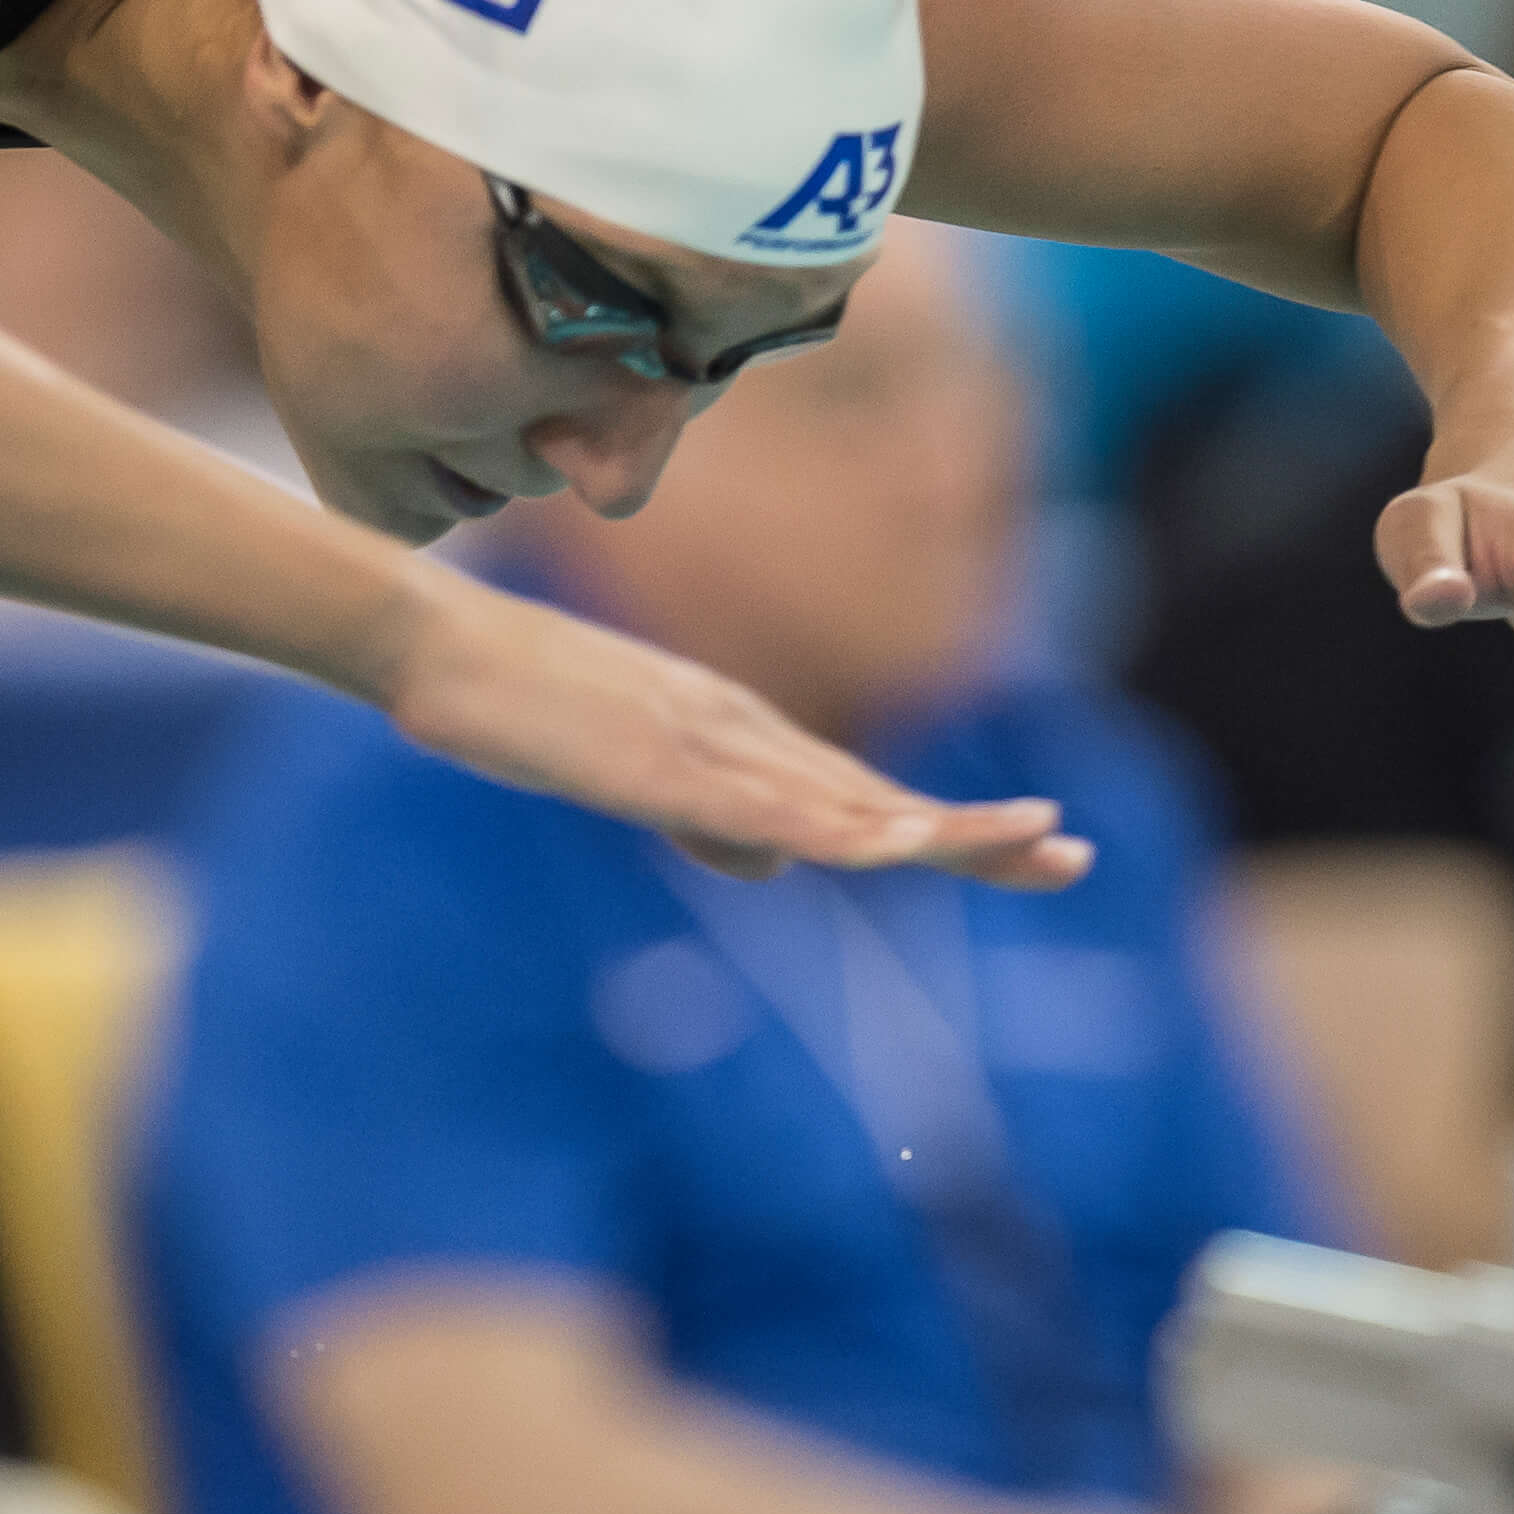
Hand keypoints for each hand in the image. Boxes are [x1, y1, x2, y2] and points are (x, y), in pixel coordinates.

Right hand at [383, 571, 1092, 886]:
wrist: (434, 642)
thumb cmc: (513, 704)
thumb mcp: (624, 773)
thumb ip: (704, 817)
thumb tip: (777, 870)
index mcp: (735, 739)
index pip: (864, 797)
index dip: (952, 830)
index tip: (1039, 850)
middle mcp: (740, 731)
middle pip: (878, 796)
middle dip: (979, 832)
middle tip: (1080, 856)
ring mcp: (702, 742)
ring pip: (841, 798)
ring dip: (939, 825)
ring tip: (1036, 844)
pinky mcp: (657, 761)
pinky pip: (758, 804)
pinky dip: (834, 826)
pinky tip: (892, 847)